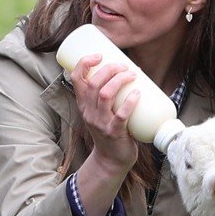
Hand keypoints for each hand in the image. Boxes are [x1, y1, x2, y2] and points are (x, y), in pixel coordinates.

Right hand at [70, 55, 140, 171]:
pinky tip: (137, 93)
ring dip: (119, 81)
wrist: (111, 160)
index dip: (85, 63)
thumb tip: (131, 72)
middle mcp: (88, 112)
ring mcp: (100, 123)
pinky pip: (121, 115)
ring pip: (105, 95)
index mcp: (83, 104)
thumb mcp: (100, 112)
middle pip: (94, 83)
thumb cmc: (110, 131)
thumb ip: (109, 96)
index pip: (76, 78)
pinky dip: (130, 102)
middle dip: (109, 69)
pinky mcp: (114, 132)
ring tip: (132, 74)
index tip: (99, 55)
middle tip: (124, 66)